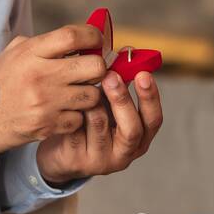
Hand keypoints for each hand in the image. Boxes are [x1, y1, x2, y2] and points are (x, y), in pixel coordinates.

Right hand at [0, 24, 106, 155]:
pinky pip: (80, 118)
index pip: (73, 36)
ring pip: (93, 95)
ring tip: (77, 93)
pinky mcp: (48, 126)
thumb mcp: (11, 54)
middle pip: (94, 66)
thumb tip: (75, 38)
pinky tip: (65, 112)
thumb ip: (41, 43)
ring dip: (89, 94)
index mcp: (30, 53)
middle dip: (98, 67)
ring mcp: (46, 103)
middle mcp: (41, 76)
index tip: (97, 40)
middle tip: (90, 71)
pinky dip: (76, 116)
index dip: (93, 36)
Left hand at [36, 70, 162, 183]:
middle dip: (122, 99)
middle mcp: (126, 152)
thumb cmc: (89, 121)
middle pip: (132, 129)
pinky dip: (72, 110)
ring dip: (91, 101)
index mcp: (140, 137)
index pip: (153, 119)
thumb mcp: (107, 104)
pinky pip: (76, 129)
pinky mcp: (79, 161)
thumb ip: (119, 84)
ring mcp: (103, 161)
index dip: (150, 97)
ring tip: (83, 84)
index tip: (143, 73)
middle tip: (111, 76)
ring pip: (100, 125)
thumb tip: (127, 52)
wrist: (60, 151)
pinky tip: (67, 99)